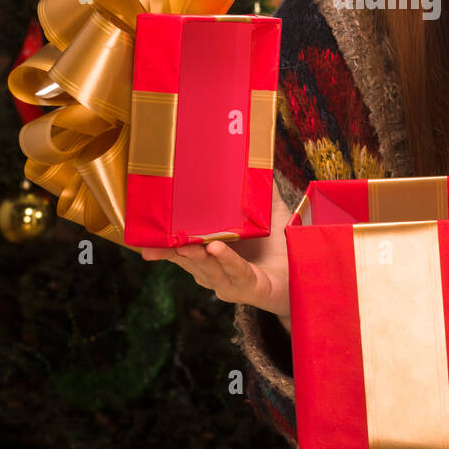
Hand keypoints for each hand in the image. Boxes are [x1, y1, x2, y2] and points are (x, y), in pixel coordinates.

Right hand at [140, 177, 291, 322]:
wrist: (306, 273)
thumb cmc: (282, 247)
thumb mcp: (268, 215)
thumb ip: (258, 191)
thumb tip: (250, 161)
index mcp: (211, 254)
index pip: (181, 249)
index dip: (161, 244)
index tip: (142, 236)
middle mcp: (215, 271)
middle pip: (187, 261)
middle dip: (169, 251)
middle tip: (152, 241)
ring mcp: (230, 281)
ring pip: (207, 268)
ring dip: (195, 255)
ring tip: (184, 242)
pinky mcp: (250, 287)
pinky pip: (235, 272)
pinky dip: (226, 260)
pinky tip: (216, 248)